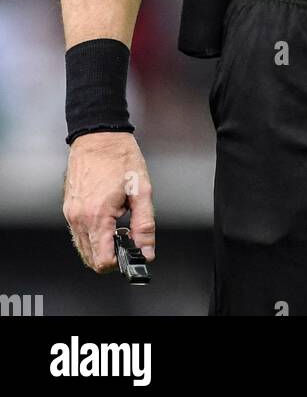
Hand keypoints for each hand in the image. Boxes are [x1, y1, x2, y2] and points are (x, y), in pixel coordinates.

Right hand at [62, 131, 154, 272]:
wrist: (99, 135)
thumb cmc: (120, 157)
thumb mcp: (141, 190)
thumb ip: (144, 224)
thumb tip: (147, 251)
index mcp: (97, 216)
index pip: (102, 261)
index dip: (119, 262)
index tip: (131, 252)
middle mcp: (79, 218)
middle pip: (91, 259)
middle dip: (110, 256)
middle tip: (127, 237)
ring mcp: (71, 214)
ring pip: (83, 247)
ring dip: (101, 246)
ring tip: (118, 224)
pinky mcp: (69, 208)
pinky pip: (78, 233)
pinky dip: (92, 235)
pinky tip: (107, 218)